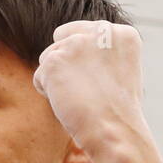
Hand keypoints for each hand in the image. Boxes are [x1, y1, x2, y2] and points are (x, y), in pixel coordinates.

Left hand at [32, 20, 147, 157]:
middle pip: (63, 41)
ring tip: (80, 98)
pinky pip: (39, 77)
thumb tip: (73, 55)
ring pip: (49, 58)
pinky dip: (48, 93)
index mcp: (123, 34)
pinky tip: (69, 103)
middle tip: (85, 91)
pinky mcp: (54, 60)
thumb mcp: (121, 73)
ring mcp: (76, 44)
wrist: (115, 130)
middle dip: (66, 65)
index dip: (82, 59)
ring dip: (57, 80)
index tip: (94, 80)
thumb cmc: (118, 112)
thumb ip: (101, 55)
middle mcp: (100, 31)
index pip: (84, 32)